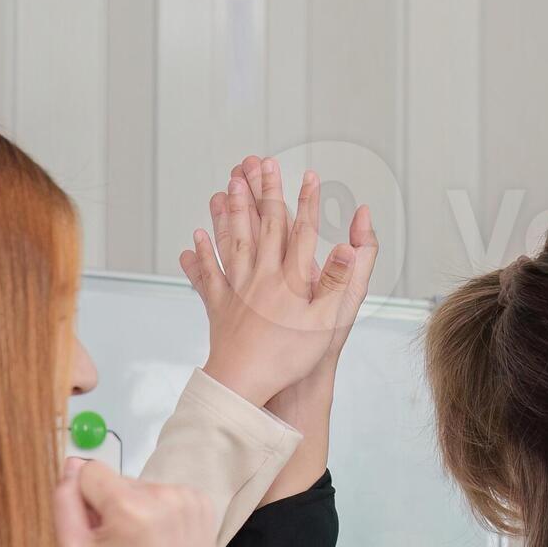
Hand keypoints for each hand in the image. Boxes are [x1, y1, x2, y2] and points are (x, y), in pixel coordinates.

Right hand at [55, 456, 218, 546]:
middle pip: (118, 480)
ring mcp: (188, 498)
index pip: (90, 471)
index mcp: (130, 507)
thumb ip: (65, 504)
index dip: (86, 500)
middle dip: (113, 506)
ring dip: (137, 510)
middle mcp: (163, 495)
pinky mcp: (203, 503)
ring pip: (142, 487)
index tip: (98, 530)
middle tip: (122, 546)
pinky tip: (162, 542)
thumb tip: (72, 464)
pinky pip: (167, 495)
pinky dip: (161, 513)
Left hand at [180, 155, 376, 412]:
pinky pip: (209, 275)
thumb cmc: (288, 358)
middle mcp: (261, 277)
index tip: (309, 175)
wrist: (244, 383)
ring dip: (232, 210)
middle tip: (260, 163)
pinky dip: (202, 254)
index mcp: (290, 279)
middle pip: (263, 225)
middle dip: (264, 191)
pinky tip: (196, 239)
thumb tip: (352, 248)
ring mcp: (237, 290)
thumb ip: (338, 281)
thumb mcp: (326, 322)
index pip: (301, 231)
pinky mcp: (220, 308)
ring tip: (229, 185)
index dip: (307, 202)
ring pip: (233, 240)